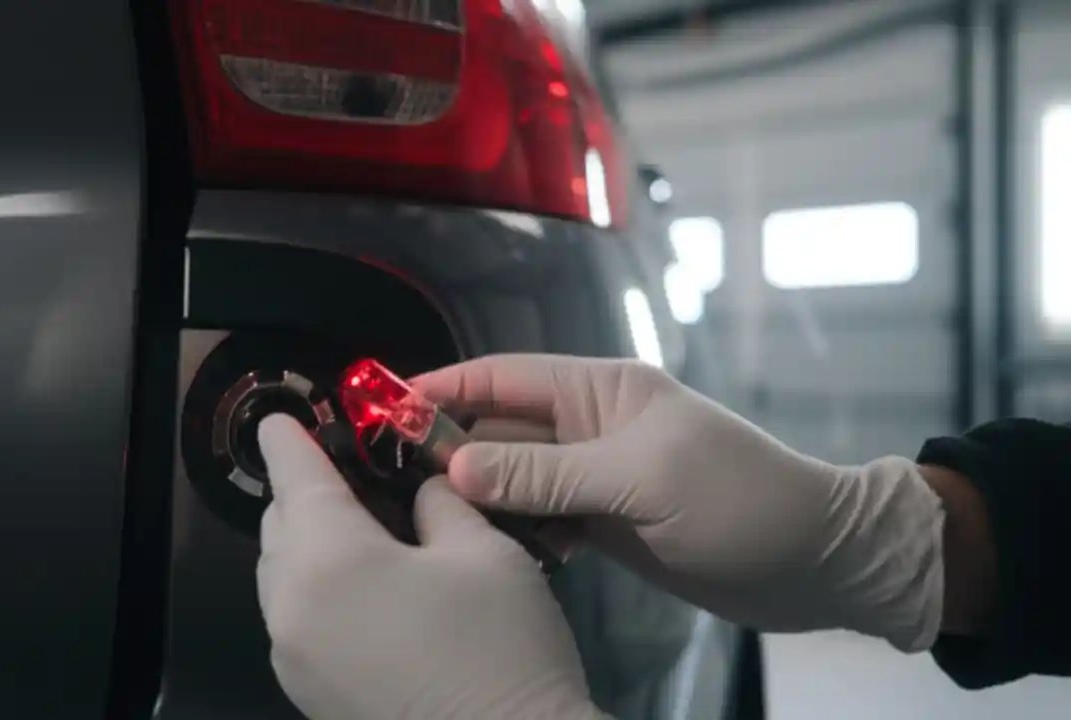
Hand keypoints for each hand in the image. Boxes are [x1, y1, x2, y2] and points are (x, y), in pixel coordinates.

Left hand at [255, 415, 607, 719]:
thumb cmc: (500, 648)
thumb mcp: (483, 552)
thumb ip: (439, 502)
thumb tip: (420, 489)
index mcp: (326, 559)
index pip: (293, 477)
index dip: (290, 439)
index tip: (286, 418)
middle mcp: (289, 608)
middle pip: (280, 527)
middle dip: (307, 494)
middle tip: (358, 478)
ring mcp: (292, 659)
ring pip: (282, 577)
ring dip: (310, 545)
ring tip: (368, 536)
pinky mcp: (308, 696)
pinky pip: (297, 620)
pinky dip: (317, 592)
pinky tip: (369, 594)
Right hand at [415, 354, 945, 651]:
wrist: (815, 562)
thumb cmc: (741, 501)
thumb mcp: (642, 481)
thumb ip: (547, 475)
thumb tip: (455, 470)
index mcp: (602, 390)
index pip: (504, 378)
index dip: (443, 389)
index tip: (382, 406)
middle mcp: (591, 427)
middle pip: (500, 432)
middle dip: (448, 450)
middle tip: (386, 479)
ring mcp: (597, 478)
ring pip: (515, 482)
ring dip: (477, 499)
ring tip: (425, 521)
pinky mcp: (606, 522)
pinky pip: (540, 520)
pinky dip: (514, 533)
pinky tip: (490, 551)